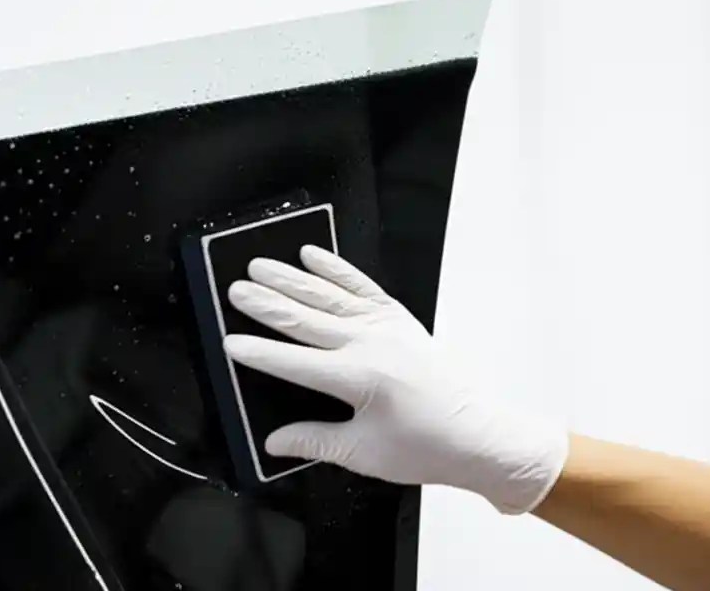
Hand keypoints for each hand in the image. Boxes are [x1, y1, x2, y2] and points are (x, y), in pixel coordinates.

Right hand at [224, 245, 567, 513]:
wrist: (478, 435)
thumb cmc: (428, 446)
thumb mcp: (362, 453)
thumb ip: (314, 441)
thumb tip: (276, 441)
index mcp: (359, 379)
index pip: (294, 363)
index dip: (259, 353)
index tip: (231, 344)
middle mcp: (371, 345)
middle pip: (305, 319)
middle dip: (265, 305)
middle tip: (234, 292)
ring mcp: (386, 327)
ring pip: (328, 296)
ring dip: (290, 279)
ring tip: (258, 266)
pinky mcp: (398, 319)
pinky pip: (361, 286)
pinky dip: (336, 269)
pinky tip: (311, 256)